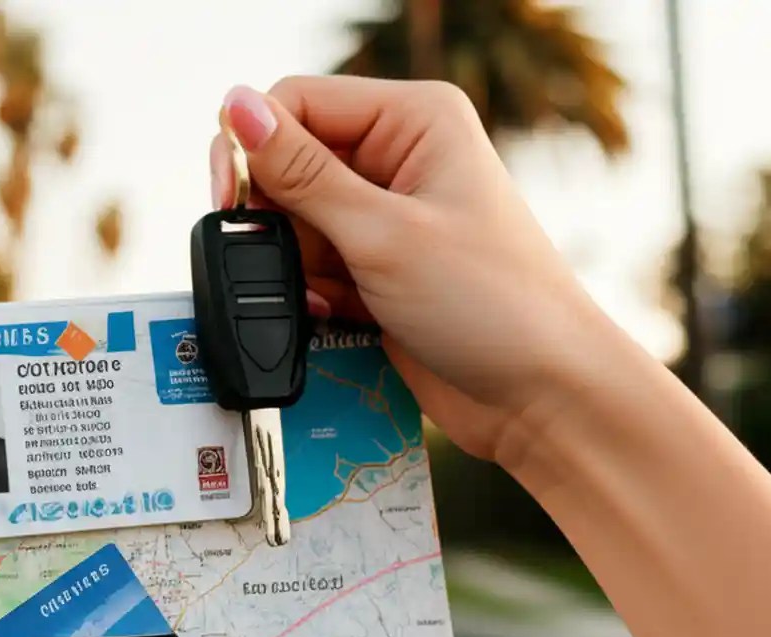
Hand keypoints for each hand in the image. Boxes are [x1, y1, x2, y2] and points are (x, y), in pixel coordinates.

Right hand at [210, 77, 624, 467]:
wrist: (541, 399)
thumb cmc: (493, 305)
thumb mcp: (383, 234)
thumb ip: (301, 173)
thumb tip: (237, 106)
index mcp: (414, 119)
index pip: (297, 102)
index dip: (252, 146)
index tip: (229, 200)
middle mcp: (400, 156)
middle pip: (290, 162)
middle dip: (278, 217)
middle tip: (291, 259)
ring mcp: (388, 214)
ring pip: (295, 220)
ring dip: (297, 263)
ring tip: (334, 296)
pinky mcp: (379, 266)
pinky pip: (313, 263)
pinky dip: (313, 291)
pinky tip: (339, 313)